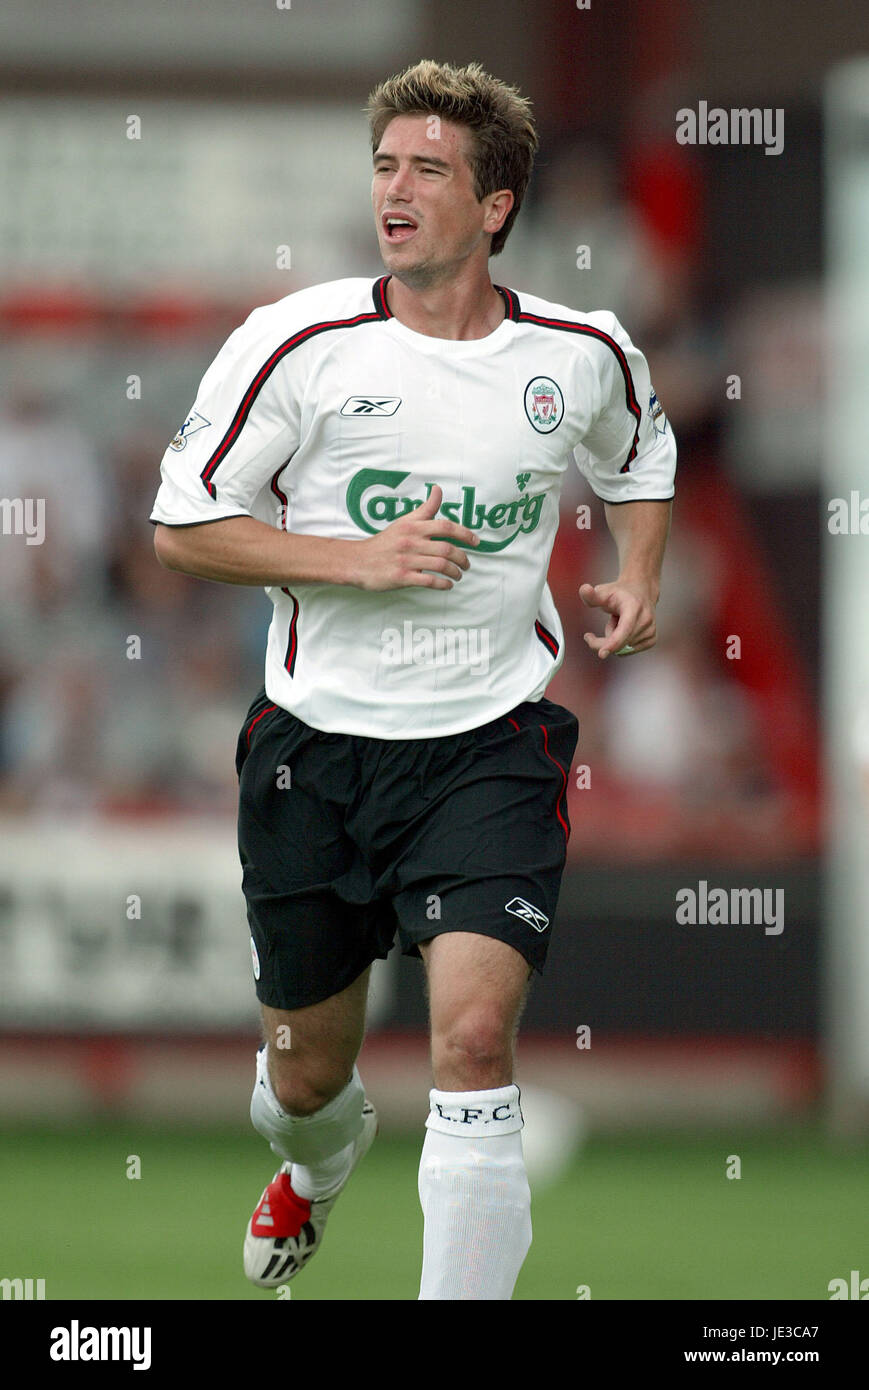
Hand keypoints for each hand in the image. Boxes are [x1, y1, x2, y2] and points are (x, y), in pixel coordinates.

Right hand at [352, 485, 478, 591]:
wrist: (358, 561)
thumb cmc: (384, 542)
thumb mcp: (404, 522)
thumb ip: (425, 509)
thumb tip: (438, 490)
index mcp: (413, 527)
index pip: (445, 526)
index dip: (465, 534)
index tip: (476, 542)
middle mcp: (411, 541)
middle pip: (447, 548)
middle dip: (462, 558)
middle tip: (467, 564)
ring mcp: (406, 560)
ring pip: (441, 565)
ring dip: (455, 572)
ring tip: (459, 575)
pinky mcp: (402, 577)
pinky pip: (429, 581)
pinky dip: (442, 584)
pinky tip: (447, 585)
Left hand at [579, 579, 657, 658]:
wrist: (641, 591)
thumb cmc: (619, 593)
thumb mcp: (603, 592)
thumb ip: (591, 595)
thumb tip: (584, 589)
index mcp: (634, 608)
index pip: (624, 629)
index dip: (613, 643)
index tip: (601, 654)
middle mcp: (646, 620)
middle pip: (619, 644)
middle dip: (601, 643)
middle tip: (588, 636)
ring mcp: (651, 631)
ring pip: (622, 650)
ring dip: (613, 640)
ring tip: (617, 622)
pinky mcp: (652, 640)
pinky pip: (627, 651)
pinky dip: (620, 644)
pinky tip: (623, 630)